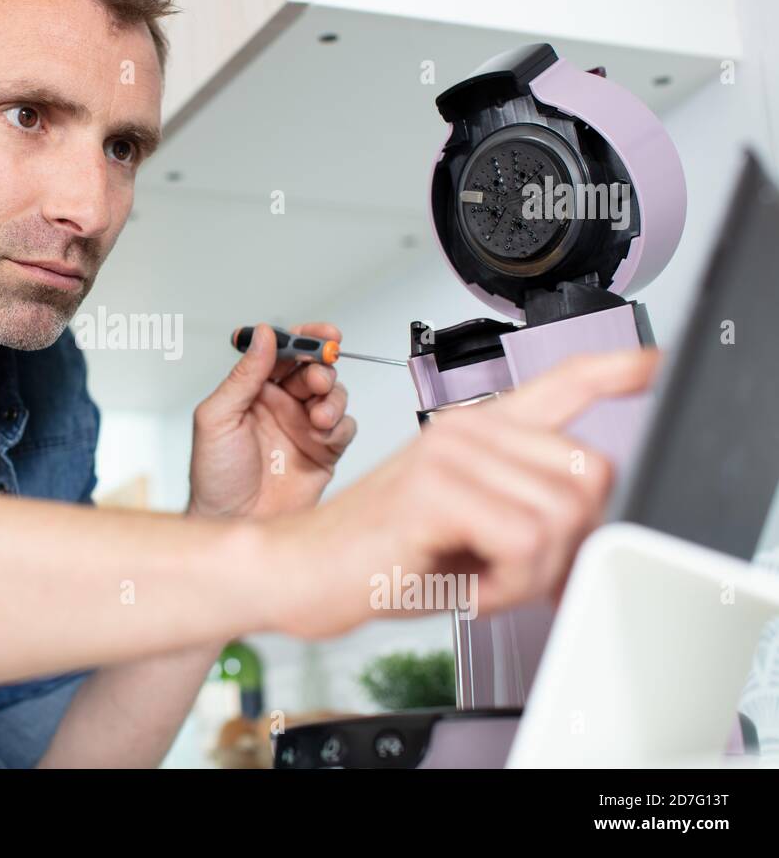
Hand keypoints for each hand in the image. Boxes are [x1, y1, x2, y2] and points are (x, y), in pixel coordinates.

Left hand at [187, 322, 355, 517]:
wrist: (233, 523)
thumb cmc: (215, 477)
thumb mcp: (217, 418)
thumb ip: (243, 375)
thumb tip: (262, 334)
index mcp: (252, 391)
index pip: (281, 352)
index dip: (302, 338)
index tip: (320, 333)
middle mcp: (280, 405)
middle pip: (312, 368)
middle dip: (321, 365)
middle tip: (317, 376)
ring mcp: (303, 427)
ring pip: (333, 394)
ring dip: (332, 396)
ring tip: (318, 415)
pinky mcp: (323, 452)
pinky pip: (344, 427)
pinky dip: (340, 424)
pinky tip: (323, 433)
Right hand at [265, 348, 660, 638]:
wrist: (296, 570)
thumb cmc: (374, 554)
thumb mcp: (464, 531)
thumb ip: (525, 515)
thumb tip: (590, 534)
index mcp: (476, 432)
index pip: (561, 382)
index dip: (618, 369)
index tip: (653, 364)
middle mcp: (466, 430)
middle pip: (589, 474)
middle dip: (566, 544)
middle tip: (510, 572)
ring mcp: (449, 453)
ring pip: (561, 516)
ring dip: (528, 573)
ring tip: (473, 577)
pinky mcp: (434, 489)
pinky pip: (525, 542)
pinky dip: (503, 585)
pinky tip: (461, 584)